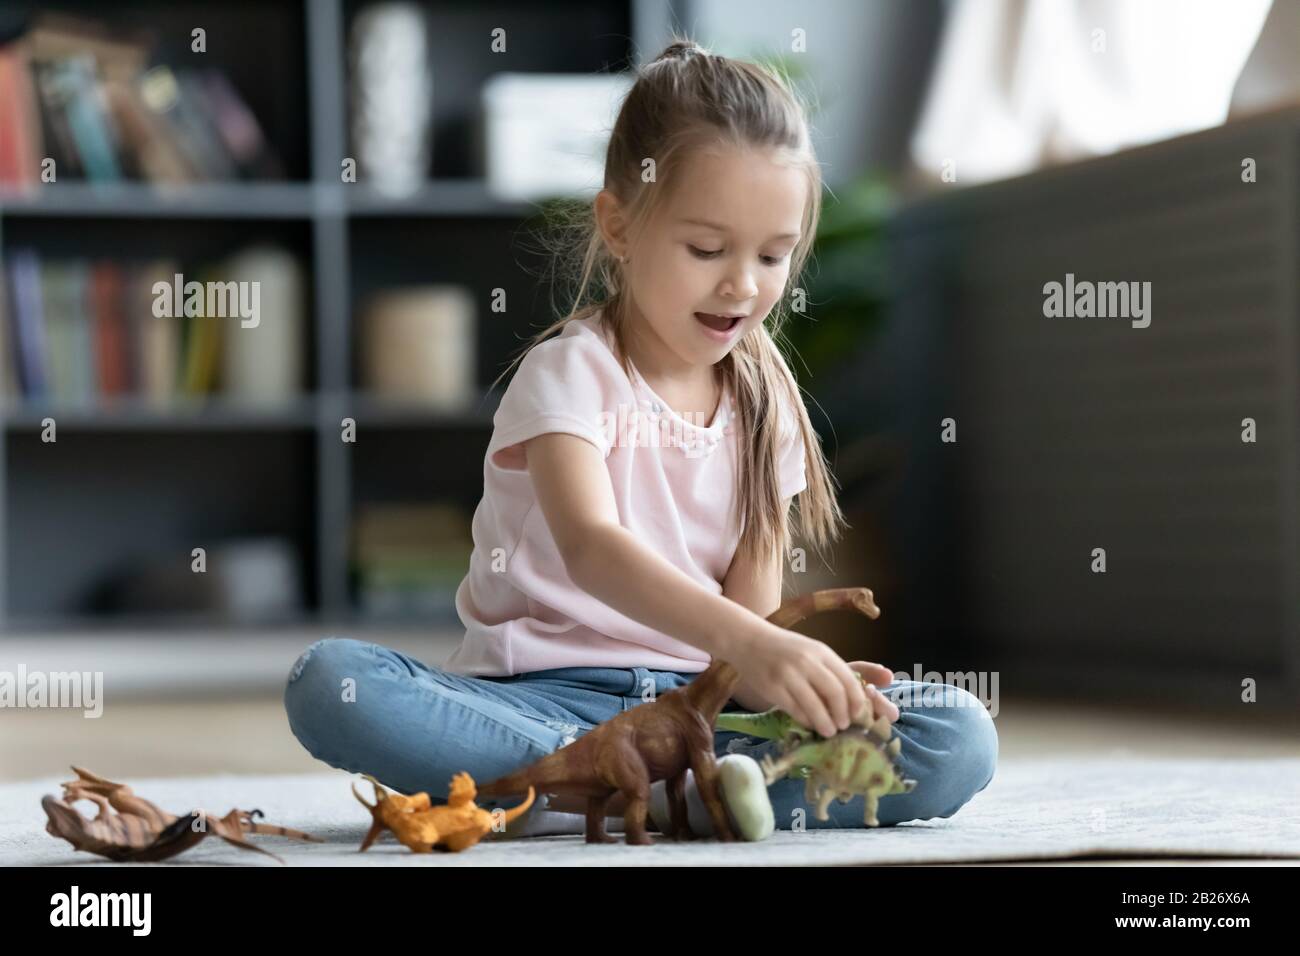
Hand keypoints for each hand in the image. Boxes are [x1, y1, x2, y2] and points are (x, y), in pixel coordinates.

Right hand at [735, 624, 892, 738]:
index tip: (857, 714)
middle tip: (844, 725)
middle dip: (843, 714)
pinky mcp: (773, 689)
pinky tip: (810, 724)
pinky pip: (795, 711)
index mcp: (821, 651)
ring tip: (829, 731)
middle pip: (835, 693)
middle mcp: (807, 661)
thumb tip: (854, 698)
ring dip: (826, 724)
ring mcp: (788, 675)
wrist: (750, 640)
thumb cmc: (785, 649)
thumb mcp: (811, 651)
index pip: (848, 679)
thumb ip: (830, 670)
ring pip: (815, 707)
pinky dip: (806, 721)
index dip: (856, 701)